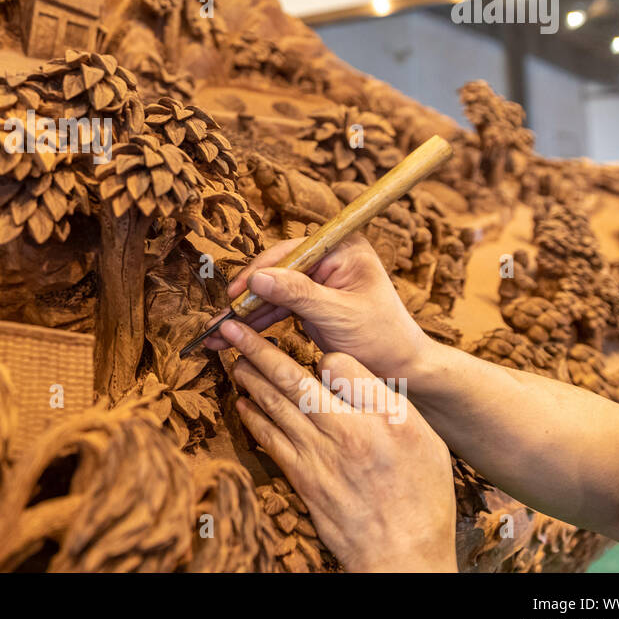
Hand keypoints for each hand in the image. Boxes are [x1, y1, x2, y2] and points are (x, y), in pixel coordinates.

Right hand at [203, 233, 430, 380]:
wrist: (403, 370)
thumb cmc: (383, 338)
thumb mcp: (339, 314)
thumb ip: (298, 294)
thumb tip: (257, 278)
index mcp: (341, 248)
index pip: (288, 253)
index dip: (258, 274)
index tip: (235, 296)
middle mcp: (326, 258)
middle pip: (274, 272)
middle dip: (245, 299)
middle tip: (218, 320)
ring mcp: (317, 280)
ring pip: (270, 293)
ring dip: (244, 315)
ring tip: (216, 334)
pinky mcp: (310, 302)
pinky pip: (276, 309)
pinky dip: (256, 324)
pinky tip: (232, 337)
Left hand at [221, 319, 456, 571]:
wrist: (404, 552)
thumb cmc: (421, 495)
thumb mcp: (423, 437)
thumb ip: (381, 398)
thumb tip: (341, 368)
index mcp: (379, 417)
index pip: (340, 363)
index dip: (323, 351)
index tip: (313, 347)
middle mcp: (344, 433)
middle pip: (292, 380)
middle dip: (259, 351)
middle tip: (235, 329)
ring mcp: (317, 457)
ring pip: (274, 406)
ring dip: (250, 379)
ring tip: (235, 358)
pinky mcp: (302, 480)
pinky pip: (270, 441)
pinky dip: (253, 418)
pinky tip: (242, 404)